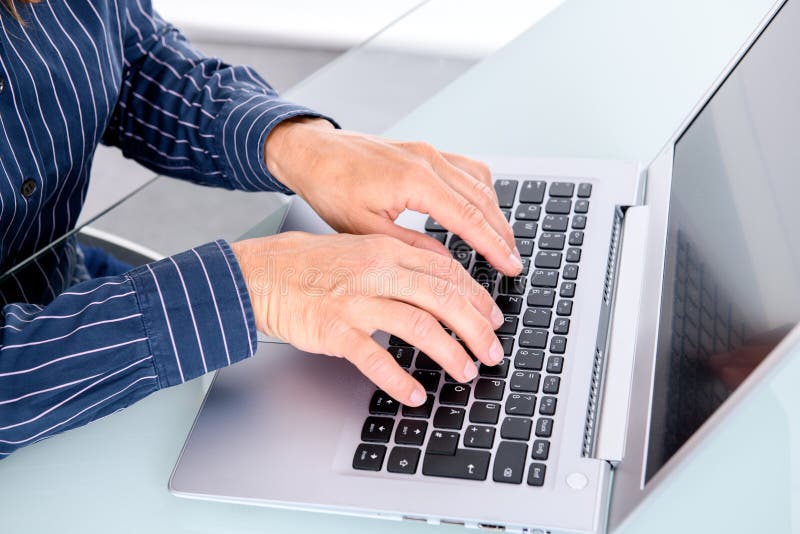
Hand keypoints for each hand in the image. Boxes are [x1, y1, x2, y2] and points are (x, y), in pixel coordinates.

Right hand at [231, 232, 505, 405]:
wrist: (260, 275)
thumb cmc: (309, 265)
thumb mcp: (360, 249)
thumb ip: (399, 260)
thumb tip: (440, 278)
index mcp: (386, 250)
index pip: (446, 271)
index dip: (476, 296)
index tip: (492, 317)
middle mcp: (377, 272)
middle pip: (442, 298)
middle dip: (475, 328)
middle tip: (492, 350)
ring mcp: (356, 301)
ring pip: (419, 326)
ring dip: (449, 353)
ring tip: (465, 371)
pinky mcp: (335, 330)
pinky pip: (376, 359)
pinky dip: (400, 379)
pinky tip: (415, 393)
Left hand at [264, 118, 521, 276]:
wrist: (314, 152)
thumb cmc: (331, 187)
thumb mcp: (365, 228)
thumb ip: (410, 246)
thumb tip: (445, 266)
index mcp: (414, 181)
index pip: (468, 219)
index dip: (493, 246)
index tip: (510, 265)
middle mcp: (428, 161)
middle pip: (482, 200)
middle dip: (502, 233)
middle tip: (514, 261)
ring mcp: (429, 152)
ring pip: (479, 182)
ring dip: (495, 212)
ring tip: (503, 241)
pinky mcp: (426, 150)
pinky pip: (466, 168)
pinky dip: (481, 190)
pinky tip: (483, 208)